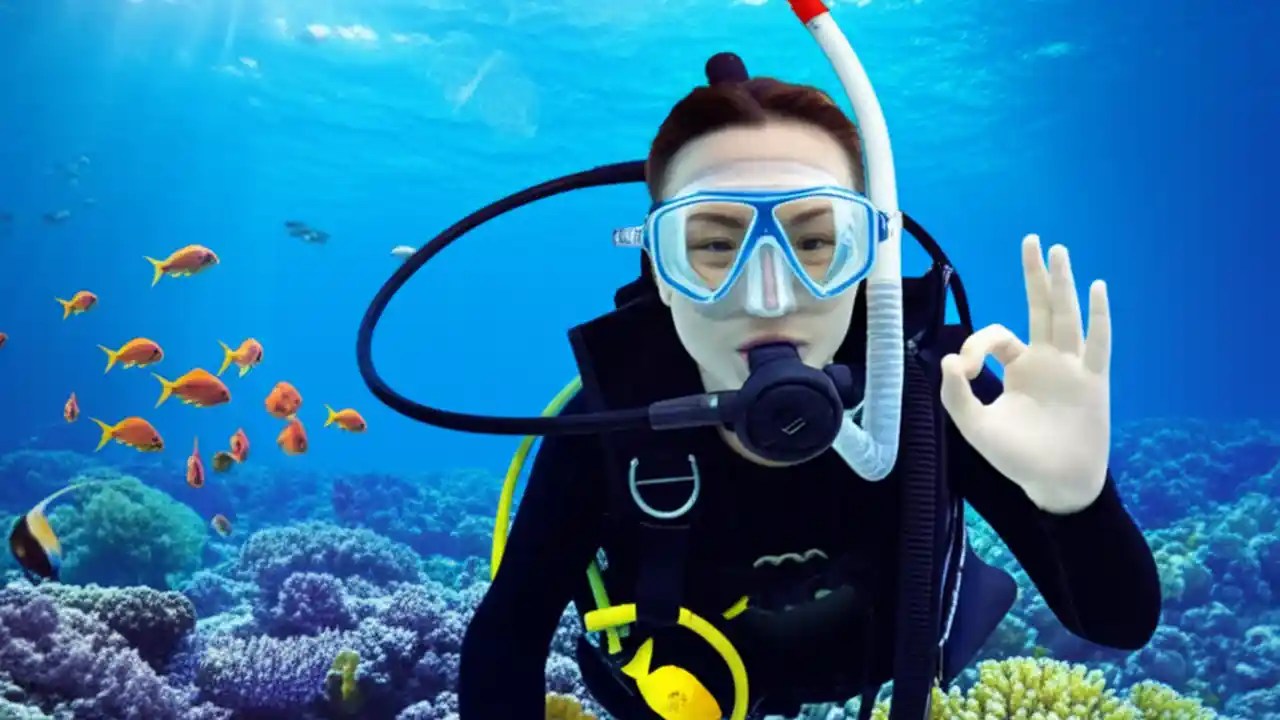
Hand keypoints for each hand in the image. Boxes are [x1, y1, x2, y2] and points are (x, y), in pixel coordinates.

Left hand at [939, 234, 1110, 513]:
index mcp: (1018, 367)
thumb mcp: (977, 428)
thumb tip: (946, 360)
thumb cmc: (1017, 457)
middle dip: (1034, 274)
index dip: (975, 346)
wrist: (1056, 484)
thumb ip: (956, 397)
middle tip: (1031, 239)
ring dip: (1062, 284)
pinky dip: (1099, 316)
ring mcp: (1072, 368)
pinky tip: (1098, 288)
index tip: (963, 372)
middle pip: (1040, 307)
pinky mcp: (1094, 381)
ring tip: (1057, 250)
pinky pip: (1098, 343)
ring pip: (1067, 316)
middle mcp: (1046, 360)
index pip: (997, 337)